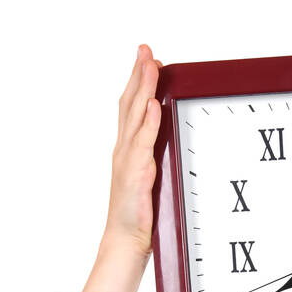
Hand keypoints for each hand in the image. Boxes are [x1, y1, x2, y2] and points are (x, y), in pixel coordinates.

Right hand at [102, 44, 163, 256]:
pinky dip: (149, 123)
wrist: (125, 242)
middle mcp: (124, 150)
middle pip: (130, 104)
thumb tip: (167, 143)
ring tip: (151, 65)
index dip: (137, 82)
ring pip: (136, 117)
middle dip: (138, 74)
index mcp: (126, 150)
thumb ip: (153, 159)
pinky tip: (154, 104)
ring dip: (144, 89)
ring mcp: (128, 160)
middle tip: (146, 49)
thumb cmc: (138, 216)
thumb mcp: (147, 181)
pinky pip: (144, 144)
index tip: (147, 59)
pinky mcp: (136, 174)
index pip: (130, 108)